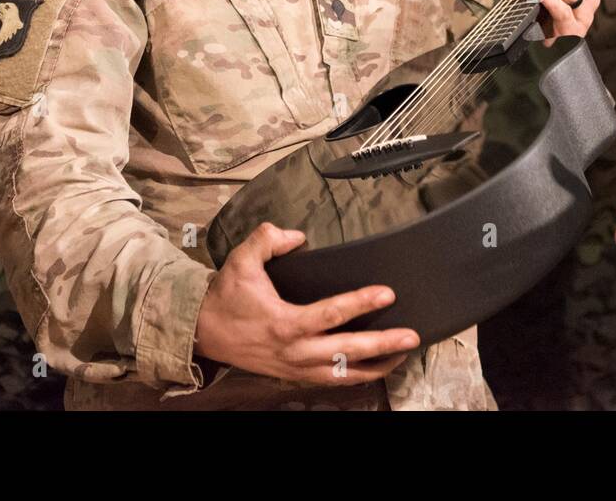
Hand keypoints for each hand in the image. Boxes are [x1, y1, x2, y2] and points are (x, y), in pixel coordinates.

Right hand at [195, 223, 418, 383]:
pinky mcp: (295, 375)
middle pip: (347, 351)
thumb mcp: (240, 260)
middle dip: (383, 344)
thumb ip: (267, 240)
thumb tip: (297, 236)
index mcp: (285, 323)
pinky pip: (332, 380)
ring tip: (403, 354)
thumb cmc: (226, 297)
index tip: (387, 293)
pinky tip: (376, 367)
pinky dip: (357, 375)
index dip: (362, 303)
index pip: (332, 314)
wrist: (203, 332)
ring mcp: (296, 367)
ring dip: (376, 365)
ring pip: (344, 373)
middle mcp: (295, 351)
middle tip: (411, 335)